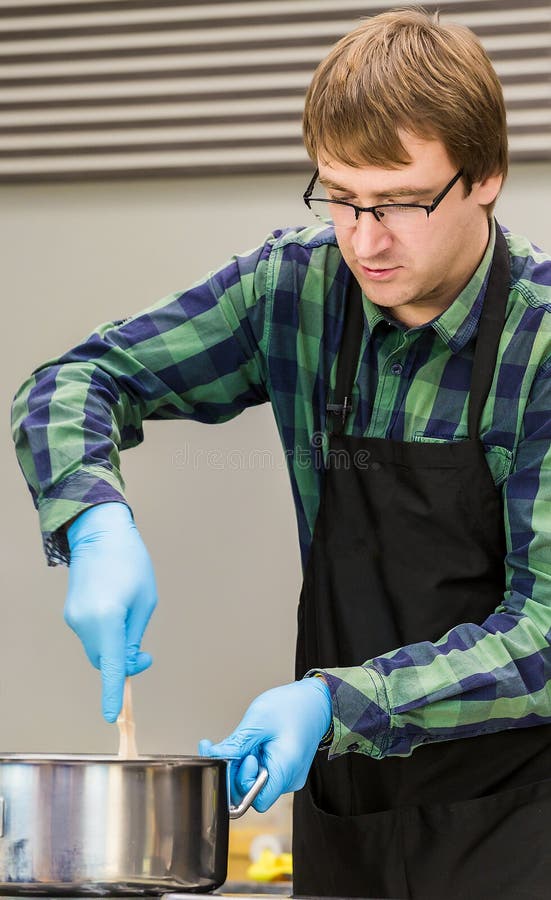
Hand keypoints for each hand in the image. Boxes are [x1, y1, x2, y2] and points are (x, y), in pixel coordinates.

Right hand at [64, 502, 156, 721]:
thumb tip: (127, 665)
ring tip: (129, 615)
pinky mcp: (71, 614)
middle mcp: (85, 622)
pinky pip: (91, 636)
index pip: (110, 664)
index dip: (112, 692)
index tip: (112, 716)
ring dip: (114, 647)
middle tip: (146, 655)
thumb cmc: (131, 563)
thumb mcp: (145, 601)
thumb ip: (135, 637)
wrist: (100, 534)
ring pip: (97, 649)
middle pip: (104, 660)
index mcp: (108, 618)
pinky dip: (104, 635)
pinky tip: (114, 610)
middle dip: (123, 664)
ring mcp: (74, 619)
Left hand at [198, 678, 331, 811]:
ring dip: (245, 763)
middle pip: (252, 791)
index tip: (243, 757)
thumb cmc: (293, 706)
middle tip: (238, 744)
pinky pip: (263, 773)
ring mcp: (288, 776)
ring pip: (256, 781)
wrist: (317, 701)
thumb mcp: (258, 721)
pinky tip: (257, 742)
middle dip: (238, 769)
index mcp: (285, 770)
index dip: (241, 782)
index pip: (255, 800)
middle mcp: (289, 779)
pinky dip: (254, 760)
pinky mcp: (285, 770)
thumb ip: (235, 745)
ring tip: (252, 739)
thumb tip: (214, 758)